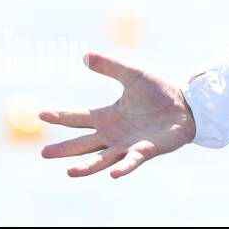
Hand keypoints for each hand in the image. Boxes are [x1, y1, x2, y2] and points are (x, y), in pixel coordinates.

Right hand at [38, 51, 197, 178]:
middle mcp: (113, 134)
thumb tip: (85, 54)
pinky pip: (132, 161)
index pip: (78, 118)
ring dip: (87, 166)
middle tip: (44, 153)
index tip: (41, 114)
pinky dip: (123, 167)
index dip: (61, 116)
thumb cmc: (159, 93)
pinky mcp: (145, 150)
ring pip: (102, 159)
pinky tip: (114, 173)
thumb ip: (111, 66)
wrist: (187, 105)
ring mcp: (127, 144)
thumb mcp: (133, 75)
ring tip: (70, 171)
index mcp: (107, 117)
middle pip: (83, 144)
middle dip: (64, 149)